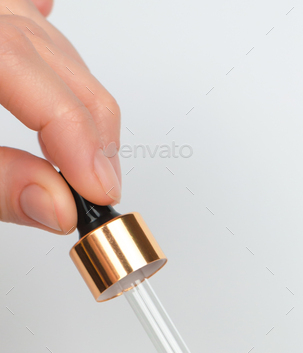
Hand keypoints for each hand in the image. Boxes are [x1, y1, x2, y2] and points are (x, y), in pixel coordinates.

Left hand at [0, 0, 120, 233]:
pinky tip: (52, 24)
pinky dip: (45, 30)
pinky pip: (24, 7)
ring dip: (78, 97)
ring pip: (53, 42)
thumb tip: (57, 206)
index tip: (98, 189)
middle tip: (101, 191)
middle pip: (53, 57)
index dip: (77, 136)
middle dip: (91, 128)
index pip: (32, 73)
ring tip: (86, 155)